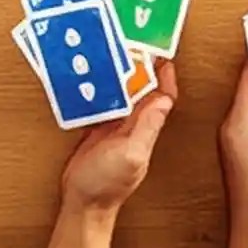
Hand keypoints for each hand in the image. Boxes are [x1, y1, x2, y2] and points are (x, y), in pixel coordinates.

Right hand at [61, 62, 177, 216]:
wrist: (82, 203)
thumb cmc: (106, 185)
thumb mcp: (130, 155)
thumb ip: (146, 128)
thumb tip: (163, 101)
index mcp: (147, 129)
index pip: (162, 97)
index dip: (165, 77)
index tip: (162, 55)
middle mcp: (134, 125)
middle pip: (144, 91)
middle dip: (143, 69)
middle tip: (137, 44)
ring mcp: (116, 127)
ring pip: (124, 94)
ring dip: (123, 76)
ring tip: (118, 52)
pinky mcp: (99, 129)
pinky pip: (104, 102)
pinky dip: (102, 89)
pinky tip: (96, 76)